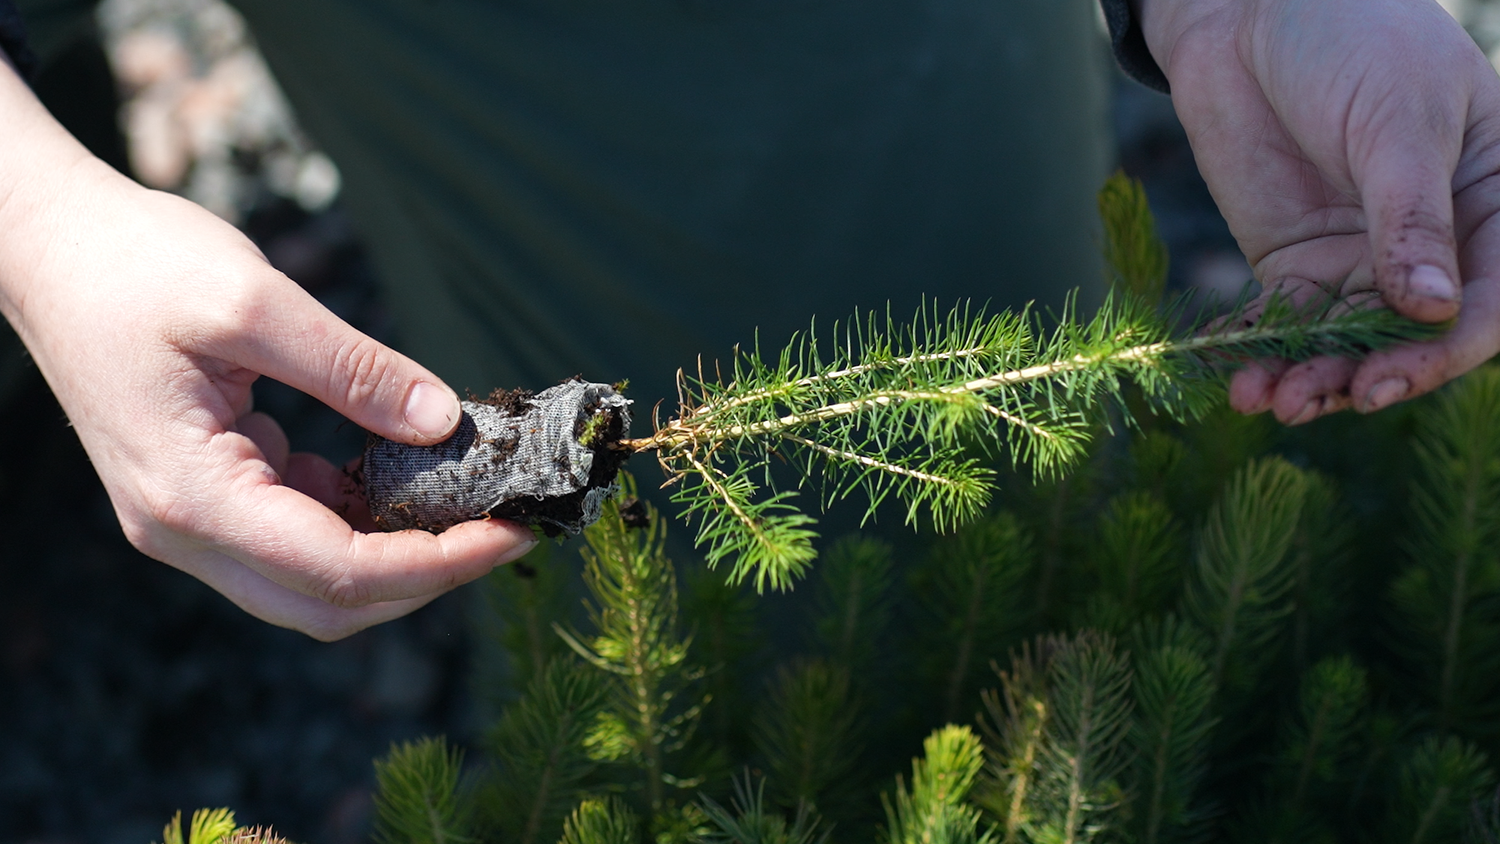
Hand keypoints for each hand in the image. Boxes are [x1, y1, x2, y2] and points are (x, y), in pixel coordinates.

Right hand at [0, 62, 534, 639]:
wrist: (50, 249)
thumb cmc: (134, 262)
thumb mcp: (252, 299)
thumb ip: (353, 368)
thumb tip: (446, 424)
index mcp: (192, 494)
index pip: (340, 570)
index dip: (439, 562)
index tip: (514, 528)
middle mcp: (185, 529)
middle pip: (330, 603)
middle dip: (429, 576)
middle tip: (508, 526)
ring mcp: (192, 520)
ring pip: (317, 581)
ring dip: (399, 554)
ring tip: (474, 502)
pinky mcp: (208, 495)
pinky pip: (300, 534)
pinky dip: (363, 518)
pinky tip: (410, 472)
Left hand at [1141, 0, 1499, 422]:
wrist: (1253, 12)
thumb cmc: (1354, 38)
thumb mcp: (1396, 120)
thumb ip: (1412, 215)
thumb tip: (1433, 308)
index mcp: (1494, 201)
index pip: (1490, 300)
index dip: (1446, 349)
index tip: (1393, 376)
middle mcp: (1433, 245)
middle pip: (1414, 337)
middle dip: (1371, 376)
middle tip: (1324, 400)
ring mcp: (1360, 260)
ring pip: (1347, 344)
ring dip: (1312, 380)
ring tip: (1268, 403)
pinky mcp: (1293, 266)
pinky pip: (1283, 327)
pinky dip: (1261, 358)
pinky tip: (1237, 385)